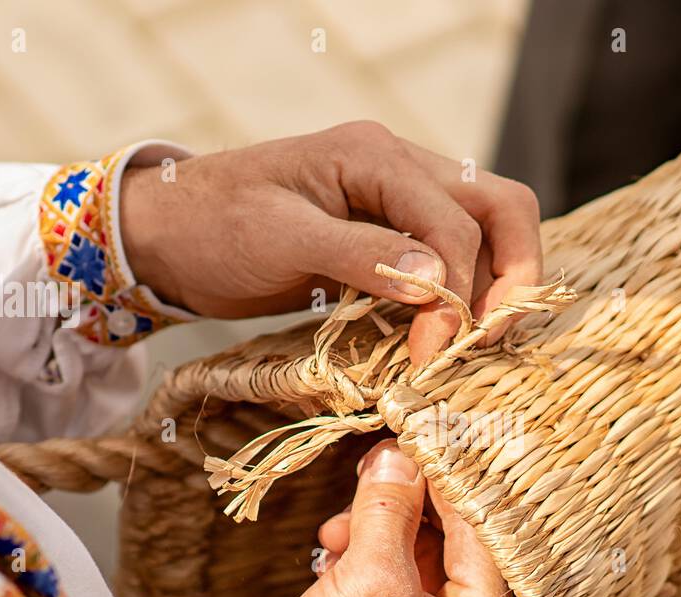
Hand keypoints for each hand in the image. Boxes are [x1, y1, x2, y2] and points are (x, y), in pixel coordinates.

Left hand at [119, 121, 542, 365]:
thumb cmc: (213, 228)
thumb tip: (439, 285)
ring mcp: (399, 200)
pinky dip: (462, 295)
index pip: (458, 223)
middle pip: (501, 210)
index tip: (434, 355)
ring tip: (470, 346)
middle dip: (511, 278)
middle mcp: (401, 168)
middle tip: (487, 343)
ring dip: (491, 289)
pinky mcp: (390, 234)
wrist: (169, 234)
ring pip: (486, 233)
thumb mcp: (281, 239)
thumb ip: (363, 255)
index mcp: (376, 156)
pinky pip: (452, 257)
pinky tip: (445, 334)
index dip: (460, 294)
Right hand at [220, 439, 518, 596]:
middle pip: (450, 541)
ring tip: (337, 527)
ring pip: (412, 553)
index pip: (483, 535)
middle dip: (406, 505)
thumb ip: (389, 510)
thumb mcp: (369, 578)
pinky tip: (332, 549)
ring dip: (376, 528)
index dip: (450, 483)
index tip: (421, 440)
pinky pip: (385, 576)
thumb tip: (400, 457)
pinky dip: (361, 555)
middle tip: (373, 469)